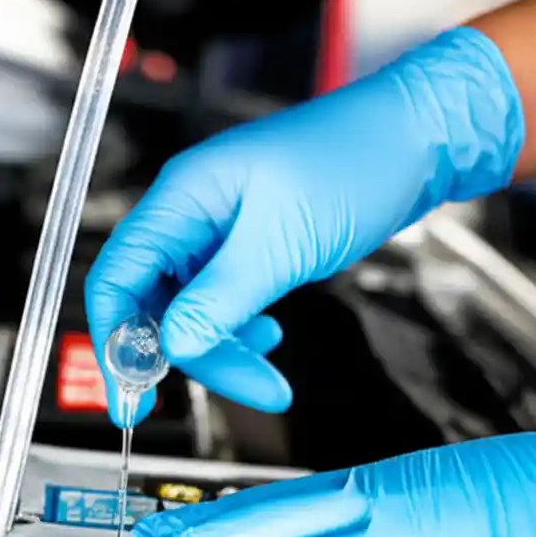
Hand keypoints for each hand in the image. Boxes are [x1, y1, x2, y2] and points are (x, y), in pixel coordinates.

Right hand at [85, 26, 523, 425]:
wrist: (419, 139)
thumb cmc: (354, 160)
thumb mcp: (282, 241)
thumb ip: (219, 299)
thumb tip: (172, 347)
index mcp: (181, 196)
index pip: (117, 276)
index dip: (115, 340)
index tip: (131, 397)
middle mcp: (189, 214)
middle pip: (153, 302)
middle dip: (188, 354)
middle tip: (240, 390)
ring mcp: (217, 231)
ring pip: (189, 309)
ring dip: (221, 347)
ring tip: (269, 373)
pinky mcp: (247, 246)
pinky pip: (220, 301)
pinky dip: (240, 329)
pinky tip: (271, 333)